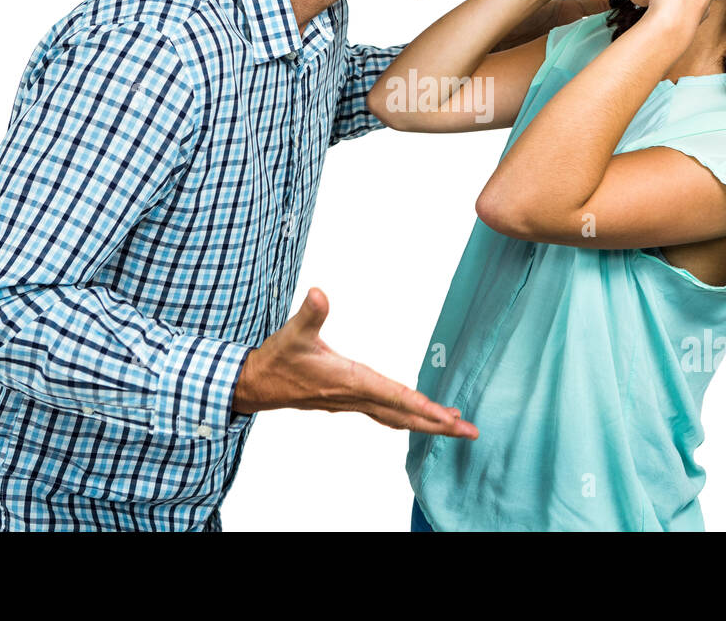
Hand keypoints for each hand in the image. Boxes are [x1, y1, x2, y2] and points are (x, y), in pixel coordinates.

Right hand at [232, 287, 477, 439]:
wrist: (256, 385)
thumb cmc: (275, 359)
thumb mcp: (291, 334)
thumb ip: (309, 314)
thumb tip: (318, 293)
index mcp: (349, 381)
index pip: (394, 396)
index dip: (423, 407)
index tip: (449, 417)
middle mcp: (355, 397)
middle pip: (404, 416)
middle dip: (438, 425)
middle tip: (470, 431)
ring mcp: (352, 403)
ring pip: (396, 418)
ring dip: (426, 423)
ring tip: (454, 424)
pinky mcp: (348, 402)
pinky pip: (385, 414)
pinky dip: (407, 416)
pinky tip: (416, 415)